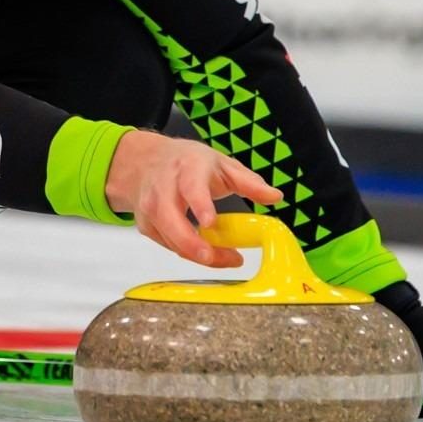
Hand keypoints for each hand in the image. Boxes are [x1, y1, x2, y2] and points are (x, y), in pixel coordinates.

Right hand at [103, 131, 281, 266]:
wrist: (146, 162)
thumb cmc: (186, 162)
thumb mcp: (221, 164)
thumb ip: (249, 182)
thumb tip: (275, 197)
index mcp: (187, 167)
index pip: (190, 186)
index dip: (199, 205)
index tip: (209, 223)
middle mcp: (164, 187)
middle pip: (170, 218)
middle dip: (190, 242)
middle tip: (212, 257)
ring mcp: (151, 208)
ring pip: (168, 237)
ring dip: (195, 254)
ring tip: (226, 259)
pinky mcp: (147, 226)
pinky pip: (167, 245)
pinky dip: (188, 254)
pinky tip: (207, 254)